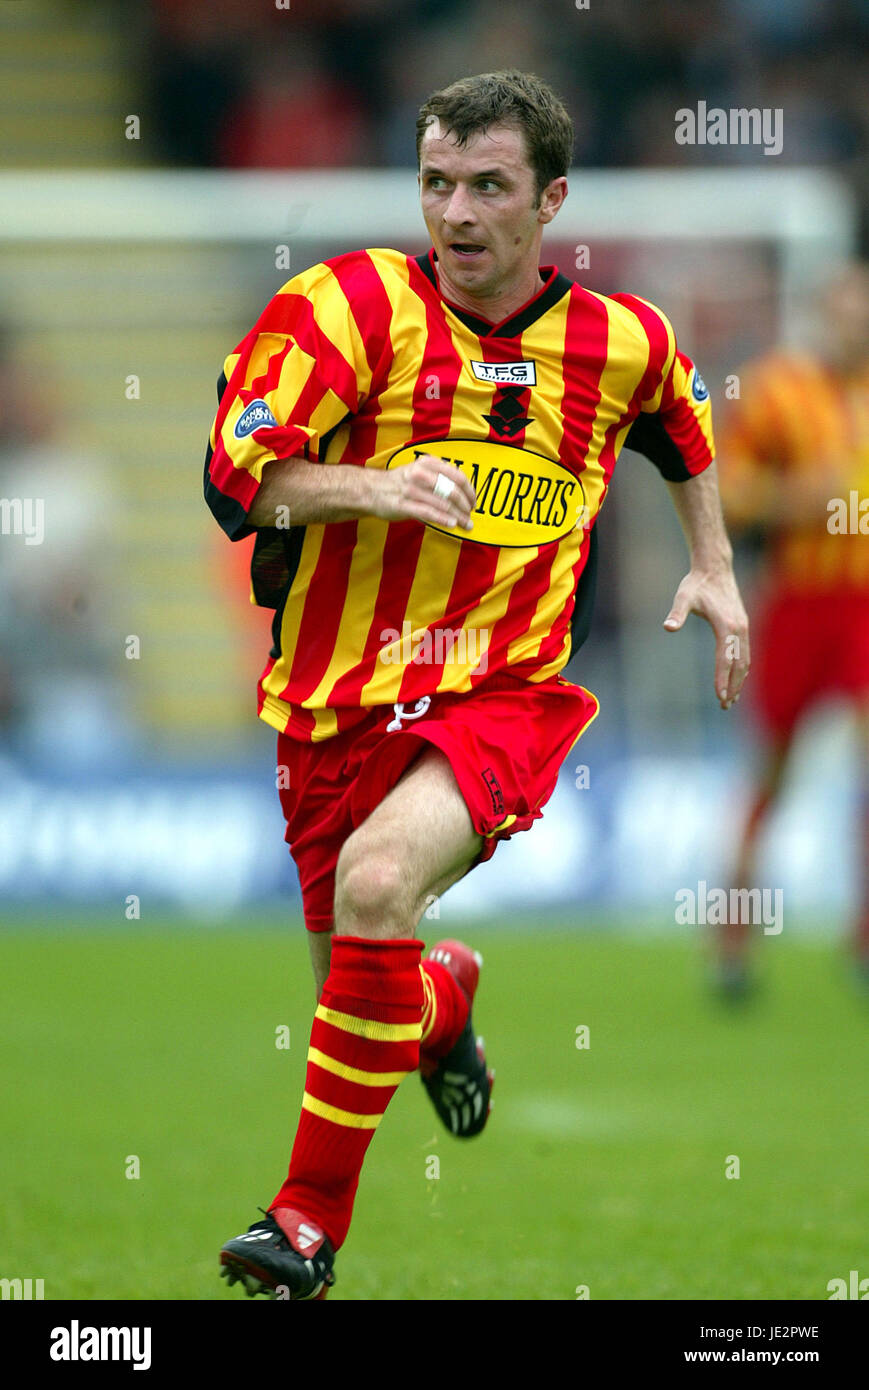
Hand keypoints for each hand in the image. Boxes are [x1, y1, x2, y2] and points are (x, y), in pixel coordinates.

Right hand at [371, 454, 475, 530]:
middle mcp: (420, 474)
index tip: (473, 502)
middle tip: (470, 515)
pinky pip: (429, 512)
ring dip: (459, 516)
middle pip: (453, 490)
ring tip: (466, 524)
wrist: (370, 489)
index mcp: (427, 463)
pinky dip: (443, 519)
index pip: (457, 476)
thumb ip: (438, 476)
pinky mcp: (403, 505)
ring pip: (443, 504)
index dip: (469, 491)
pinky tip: (452, 524)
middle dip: (465, 505)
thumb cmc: (399, 482)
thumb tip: (462, 492)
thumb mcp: (419, 470)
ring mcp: (411, 490)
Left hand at [663, 567, 749, 709]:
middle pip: (739, 664)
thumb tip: (668, 627)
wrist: (715, 568)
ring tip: (731, 699)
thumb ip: (677, 613)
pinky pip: (746, 652)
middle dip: (733, 686)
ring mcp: (743, 628)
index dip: (722, 679)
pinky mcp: (742, 626)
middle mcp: (739, 629)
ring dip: (740, 680)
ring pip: (745, 660)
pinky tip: (737, 679)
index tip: (720, 697)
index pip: (725, 659)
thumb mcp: (684, 597)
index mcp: (726, 626)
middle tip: (724, 705)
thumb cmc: (696, 584)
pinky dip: (742, 668)